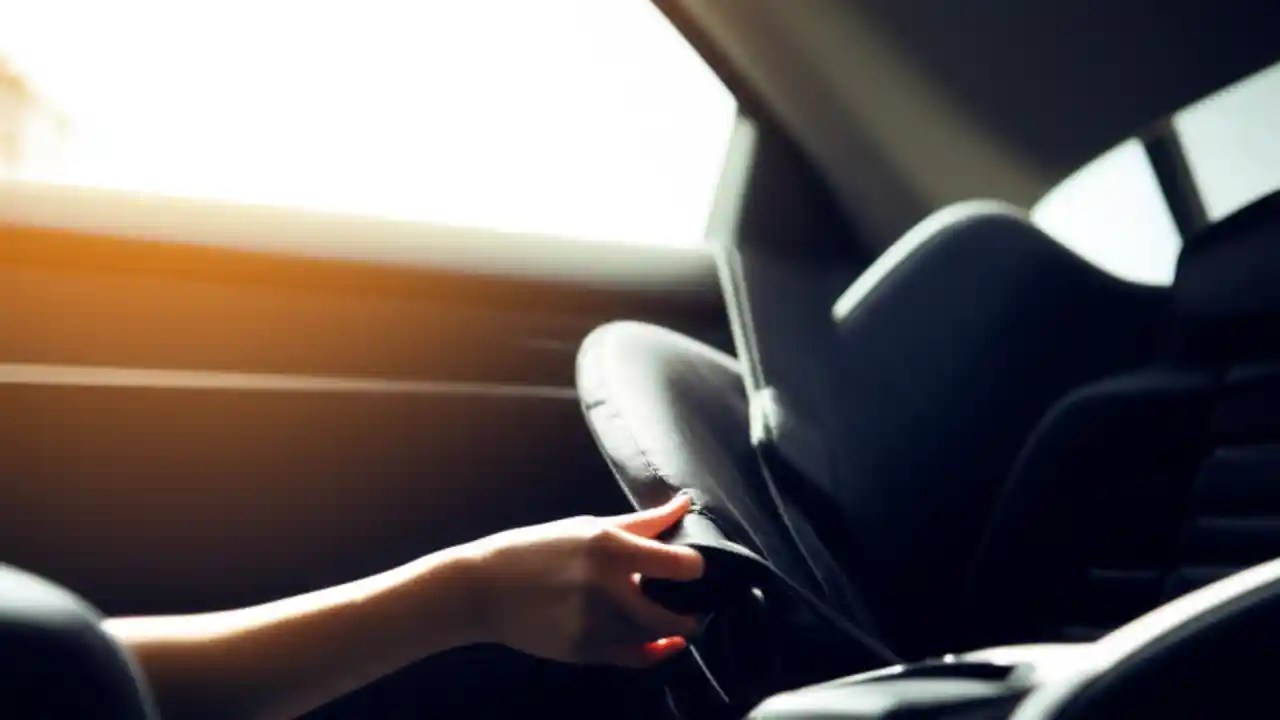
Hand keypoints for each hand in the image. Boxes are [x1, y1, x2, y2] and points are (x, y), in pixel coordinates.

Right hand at [465, 494, 704, 667]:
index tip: (694, 566)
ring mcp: (595, 625)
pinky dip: (656, 652)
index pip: (682, 566)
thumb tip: (685, 505)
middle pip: (676, 615)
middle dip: (693, 610)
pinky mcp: (584, 651)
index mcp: (609, 548)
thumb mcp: (588, 526)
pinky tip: (663, 642)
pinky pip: (636, 658)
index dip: (697, 567)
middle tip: (695, 600)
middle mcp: (606, 589)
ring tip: (671, 613)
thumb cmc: (537, 549)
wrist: (483, 589)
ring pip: (656, 637)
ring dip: (672, 628)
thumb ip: (643, 522)